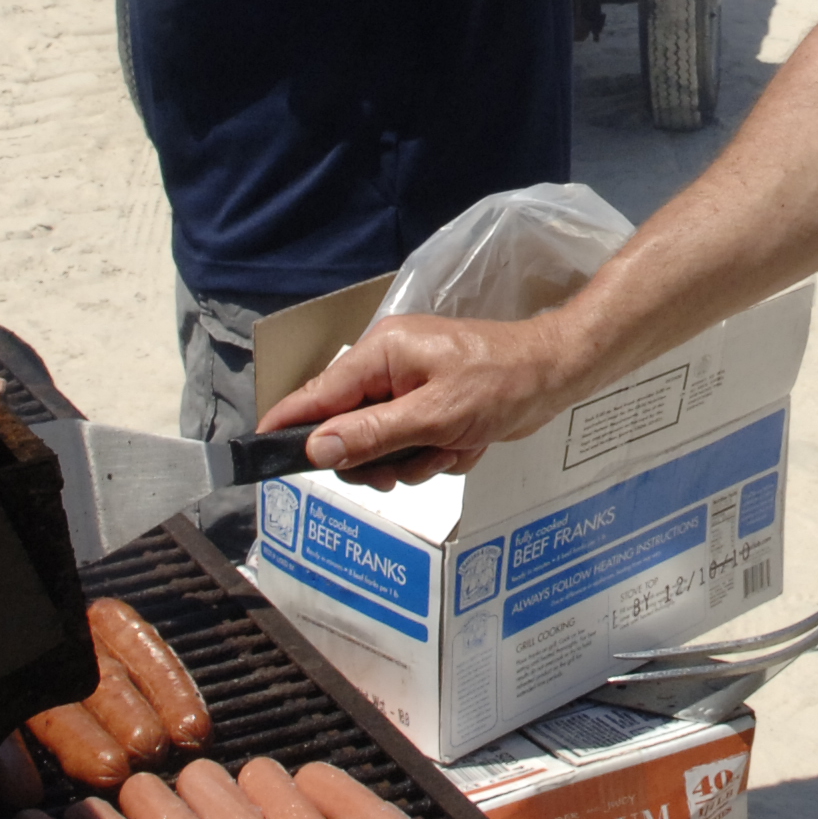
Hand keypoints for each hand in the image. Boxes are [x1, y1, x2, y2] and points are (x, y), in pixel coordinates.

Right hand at [262, 312, 584, 485]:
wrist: (556, 375)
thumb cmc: (502, 382)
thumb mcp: (435, 415)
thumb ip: (373, 434)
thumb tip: (319, 449)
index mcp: (381, 353)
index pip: (317, 394)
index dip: (290, 424)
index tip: (262, 449)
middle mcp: (388, 367)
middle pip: (349, 430)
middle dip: (380, 456)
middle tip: (405, 465)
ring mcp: (410, 388)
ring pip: (384, 447)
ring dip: (418, 458)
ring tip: (453, 444)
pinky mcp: (431, 406)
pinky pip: (414, 447)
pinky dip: (440, 453)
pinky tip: (467, 441)